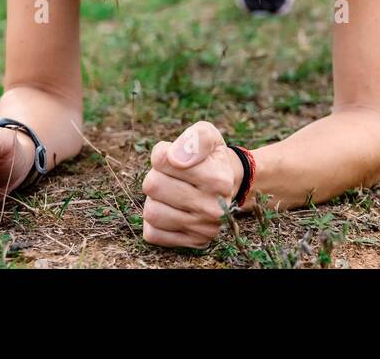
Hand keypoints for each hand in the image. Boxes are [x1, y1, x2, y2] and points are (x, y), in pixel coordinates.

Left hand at [141, 120, 243, 248]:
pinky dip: (155, 222)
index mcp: (218, 179)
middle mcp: (214, 208)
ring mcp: (204, 229)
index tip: (176, 158)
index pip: (162, 160)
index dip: (163, 154)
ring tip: (173, 194)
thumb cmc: (211, 158)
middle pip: (152, 186)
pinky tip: (171, 211)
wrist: (228, 185)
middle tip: (174, 177)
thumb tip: (175, 158)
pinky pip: (152, 233)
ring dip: (156, 200)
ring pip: (151, 212)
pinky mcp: (193, 243)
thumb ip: (194, 139)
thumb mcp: (207, 135)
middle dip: (158, 176)